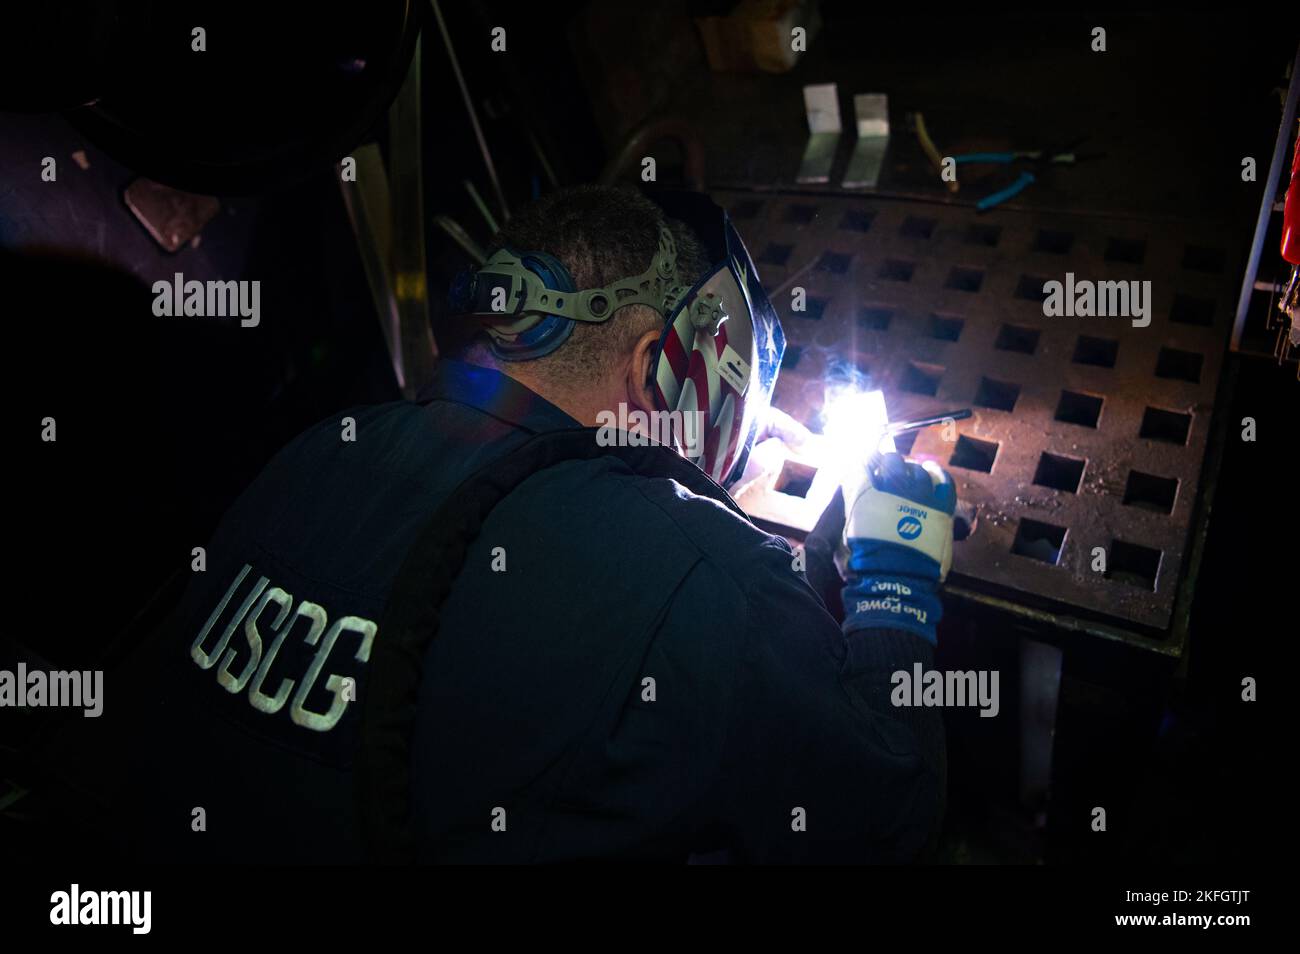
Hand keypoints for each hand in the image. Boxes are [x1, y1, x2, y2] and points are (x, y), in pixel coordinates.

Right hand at [841, 452, 956, 643]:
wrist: (896, 580)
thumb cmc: (865, 562)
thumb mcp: (844, 533)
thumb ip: (850, 508)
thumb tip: (851, 492)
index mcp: (865, 494)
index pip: (862, 465)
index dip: (863, 463)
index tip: (864, 465)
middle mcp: (893, 488)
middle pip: (891, 461)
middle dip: (887, 463)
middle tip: (886, 469)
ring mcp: (920, 496)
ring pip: (916, 470)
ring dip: (910, 470)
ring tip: (908, 474)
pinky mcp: (940, 508)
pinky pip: (943, 482)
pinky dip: (937, 474)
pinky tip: (931, 471)